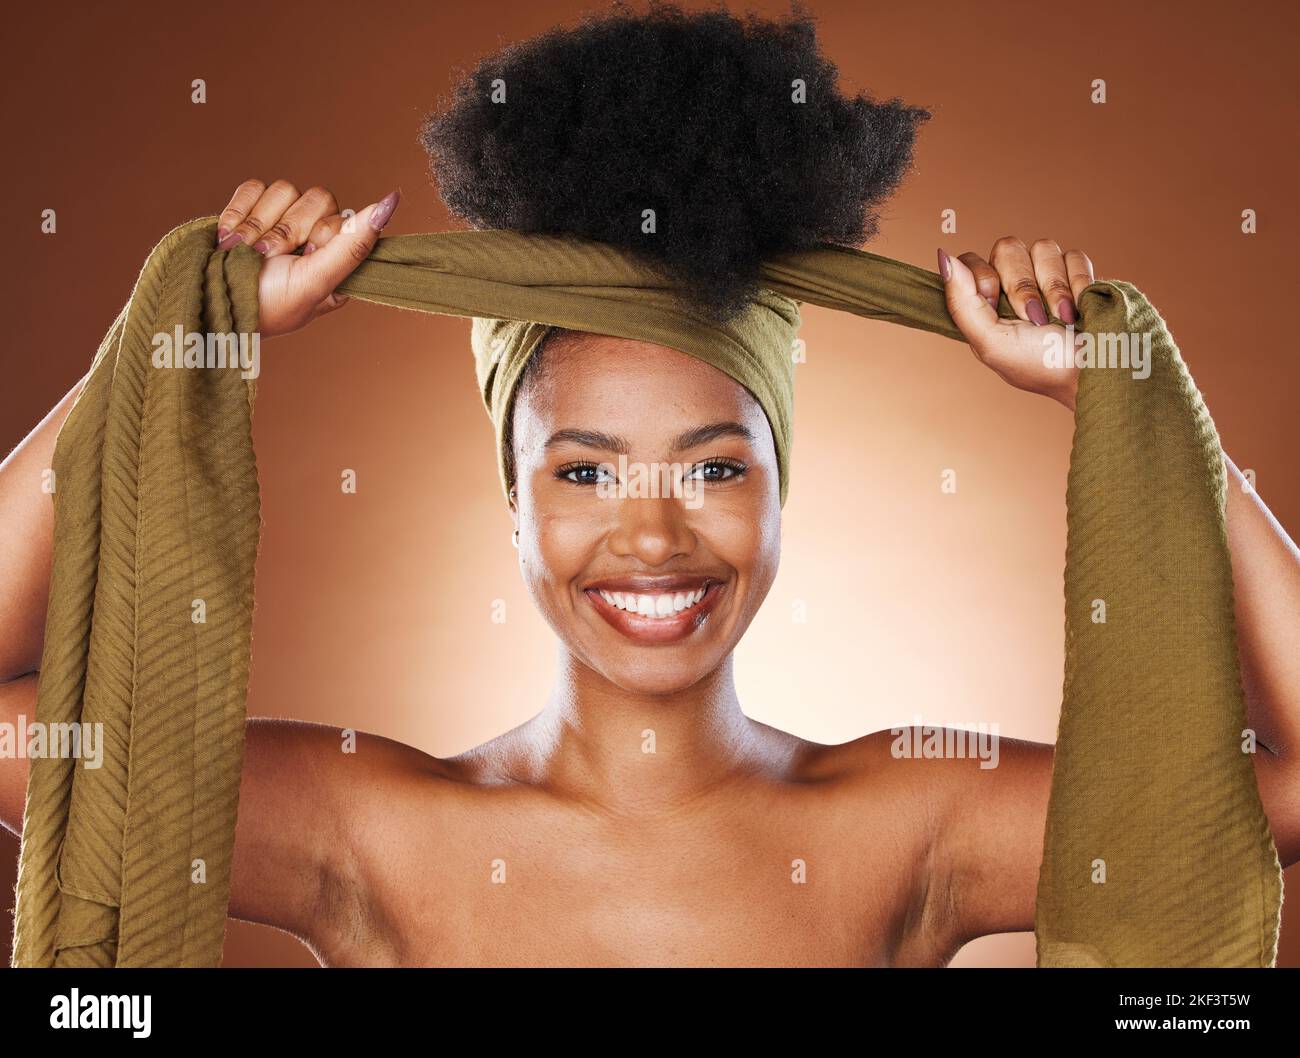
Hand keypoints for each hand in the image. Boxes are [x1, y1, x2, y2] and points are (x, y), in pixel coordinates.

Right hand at [215, 180, 400, 338]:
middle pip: (316, 197)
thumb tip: (390, 205)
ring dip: (258, 225)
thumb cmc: (266, 306)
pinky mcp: (250, 209)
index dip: (320, 234)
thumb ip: (352, 245)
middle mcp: (313, 238)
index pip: (344, 216)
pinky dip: (238, 213)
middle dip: (286, 230)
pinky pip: (254, 187)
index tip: (304, 257)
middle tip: (271, 259)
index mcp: (337, 260)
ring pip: (283, 188)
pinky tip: (231, 240)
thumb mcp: (315, 281)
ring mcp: (281, 222)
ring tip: (247, 253)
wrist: (206, 304)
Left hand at [938, 237, 1096, 410]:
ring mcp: (1046, 277)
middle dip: (1023, 284)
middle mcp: (1013, 286)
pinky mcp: (1079, 274)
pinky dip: (1079, 284)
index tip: (994, 303)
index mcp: (986, 304)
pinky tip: (1079, 309)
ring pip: (1043, 247)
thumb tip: (944, 257)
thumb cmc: (1040, 365)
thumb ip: (961, 303)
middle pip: (1007, 247)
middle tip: (1034, 317)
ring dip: (1054, 287)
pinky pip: (1074, 256)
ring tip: (1062, 317)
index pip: (971, 260)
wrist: (1093, 372)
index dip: (984, 276)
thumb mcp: (990, 342)